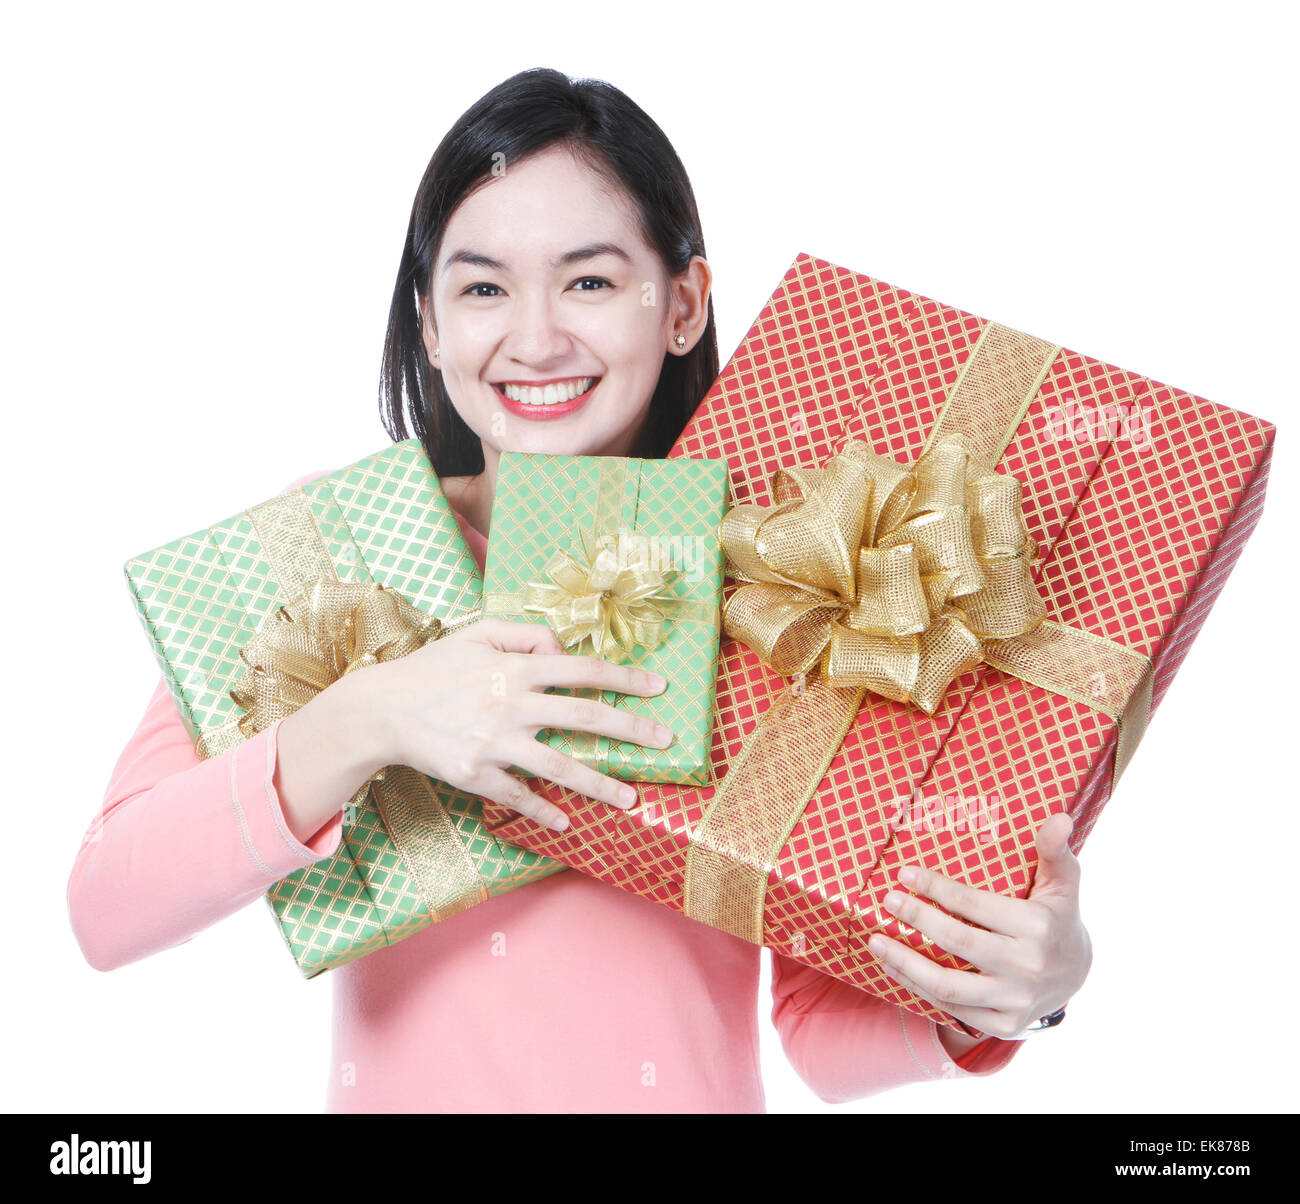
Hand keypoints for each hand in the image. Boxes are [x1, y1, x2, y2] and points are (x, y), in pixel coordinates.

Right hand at [369, 618, 671, 831]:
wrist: (383, 708)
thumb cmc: (435, 667)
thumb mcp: (479, 632)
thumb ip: (527, 634)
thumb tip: (565, 651)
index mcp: (516, 668)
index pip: (584, 670)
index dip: (626, 679)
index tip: (659, 689)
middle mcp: (512, 706)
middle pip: (586, 717)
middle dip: (632, 730)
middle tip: (667, 742)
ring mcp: (495, 744)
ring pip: (561, 767)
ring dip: (602, 784)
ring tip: (632, 799)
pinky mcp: (476, 776)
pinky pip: (520, 796)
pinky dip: (545, 812)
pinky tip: (567, 822)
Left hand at [867, 811, 1089, 1043]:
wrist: (1077, 975)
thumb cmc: (1057, 917)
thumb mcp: (1064, 883)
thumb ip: (1055, 851)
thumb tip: (1057, 816)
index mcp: (1038, 927)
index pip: (975, 904)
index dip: (936, 888)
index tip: (905, 873)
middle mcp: (1027, 967)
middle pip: (957, 941)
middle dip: (917, 918)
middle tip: (888, 900)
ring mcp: (1015, 1000)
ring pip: (948, 984)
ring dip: (905, 962)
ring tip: (876, 941)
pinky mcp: (1003, 1023)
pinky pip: (952, 1008)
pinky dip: (918, 988)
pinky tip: (894, 968)